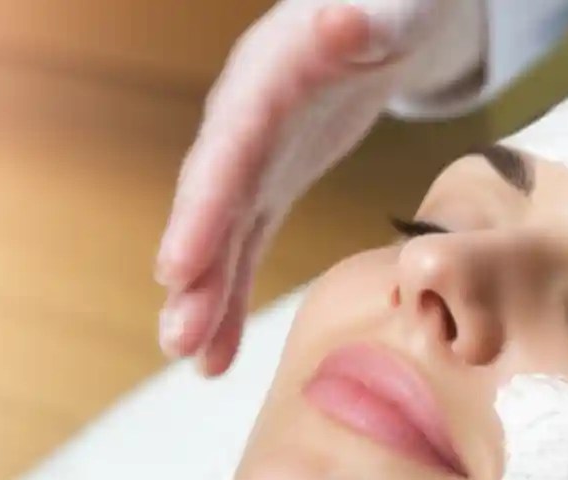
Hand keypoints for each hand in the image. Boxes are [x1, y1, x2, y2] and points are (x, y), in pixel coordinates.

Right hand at [155, 0, 448, 374]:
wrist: (378, 15)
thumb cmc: (391, 9)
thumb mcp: (389, 12)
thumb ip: (366, 22)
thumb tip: (341, 23)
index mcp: (267, 80)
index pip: (230, 149)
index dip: (202, 209)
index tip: (176, 266)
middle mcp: (245, 124)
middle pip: (212, 200)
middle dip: (193, 270)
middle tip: (177, 336)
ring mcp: (253, 158)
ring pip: (220, 234)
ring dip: (204, 297)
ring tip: (190, 358)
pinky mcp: (268, 185)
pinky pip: (244, 248)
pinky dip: (230, 300)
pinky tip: (215, 356)